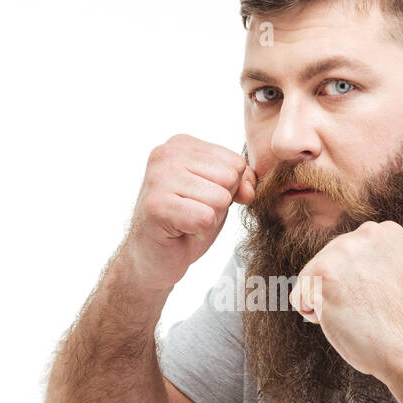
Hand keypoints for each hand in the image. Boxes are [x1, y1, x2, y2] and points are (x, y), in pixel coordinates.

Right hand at [122, 134, 255, 292]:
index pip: (236, 162)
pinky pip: (206, 218)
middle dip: (219, 204)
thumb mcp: (219, 195)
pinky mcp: (157, 206)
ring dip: (209, 219)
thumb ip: (239, 182)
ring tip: (186, 221)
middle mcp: (166, 154)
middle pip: (230, 178)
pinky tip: (180, 231)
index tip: (202, 200)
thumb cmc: (185, 222)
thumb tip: (248, 190)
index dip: (229, 190)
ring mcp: (159, 178)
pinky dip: (200, 232)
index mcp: (181, 144)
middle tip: (193, 213)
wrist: (153, 257)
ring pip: (220, 199)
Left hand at [288, 220, 402, 380]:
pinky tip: (340, 318)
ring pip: (310, 279)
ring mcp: (343, 251)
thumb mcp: (399, 274)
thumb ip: (376, 259)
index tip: (379, 296)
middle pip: (325, 262)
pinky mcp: (323, 274)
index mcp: (385, 231)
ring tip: (356, 313)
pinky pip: (299, 297)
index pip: (346, 254)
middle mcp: (365, 233)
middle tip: (367, 308)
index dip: (356, 283)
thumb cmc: (402, 323)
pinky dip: (314, 314)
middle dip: (338, 290)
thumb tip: (353, 260)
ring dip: (326, 302)